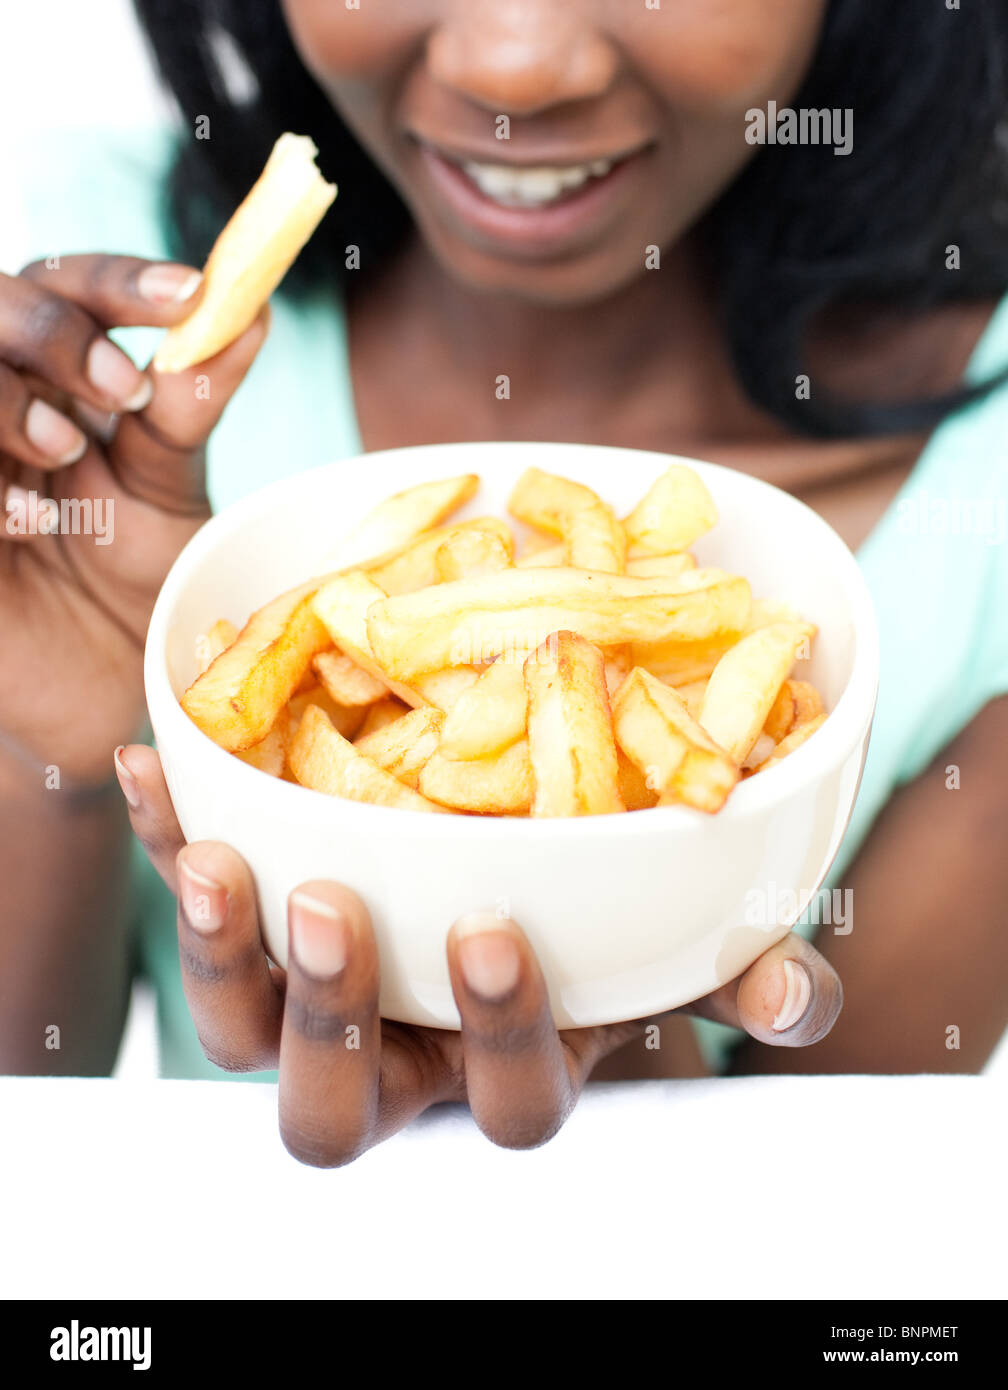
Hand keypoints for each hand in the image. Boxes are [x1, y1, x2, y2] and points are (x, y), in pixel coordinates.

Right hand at [0, 255, 267, 781]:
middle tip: (122, 389)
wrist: (105, 683)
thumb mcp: (170, 490)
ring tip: (63, 451)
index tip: (189, 295)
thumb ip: (189, 406)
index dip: (121, 282)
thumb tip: (251, 314)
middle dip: (54, 332)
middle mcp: (1, 396)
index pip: (69, 286)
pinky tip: (27, 520)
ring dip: (3, 398)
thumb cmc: (139, 578)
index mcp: (57, 373)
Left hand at [118, 743, 843, 1164]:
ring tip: (216, 857)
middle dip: (333, 1020)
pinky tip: (154, 760)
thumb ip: (729, 969)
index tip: (495, 929)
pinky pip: (195, 894)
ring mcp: (307, 1000)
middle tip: (336, 912)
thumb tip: (793, 987)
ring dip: (216, 948)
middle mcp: (393, 1055)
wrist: (505, 857)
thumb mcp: (667, 943)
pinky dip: (168, 834)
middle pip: (334, 1109)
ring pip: (238, 1025)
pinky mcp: (248, 923)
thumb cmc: (594, 923)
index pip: (511, 1098)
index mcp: (506, 1062)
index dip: (502, 1035)